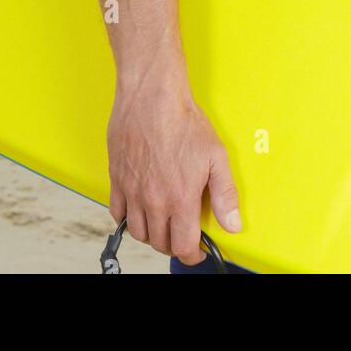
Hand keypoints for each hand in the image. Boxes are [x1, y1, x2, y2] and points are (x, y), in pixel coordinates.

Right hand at [107, 78, 241, 266]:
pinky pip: (117, 212)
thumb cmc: (184, 121)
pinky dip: (127, 218)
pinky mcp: (117, 178)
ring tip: (162, 222)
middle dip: (173, 243)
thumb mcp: (216, 155)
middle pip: (160, 242)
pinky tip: (138, 209)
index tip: (196, 251)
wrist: (152, 95)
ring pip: (138, 232)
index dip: (192, 254)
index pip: (182, 246)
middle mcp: (154, 201)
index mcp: (180, 199)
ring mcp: (132, 191)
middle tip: (181, 233)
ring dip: (151, 233)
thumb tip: (233, 225)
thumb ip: (225, 194)